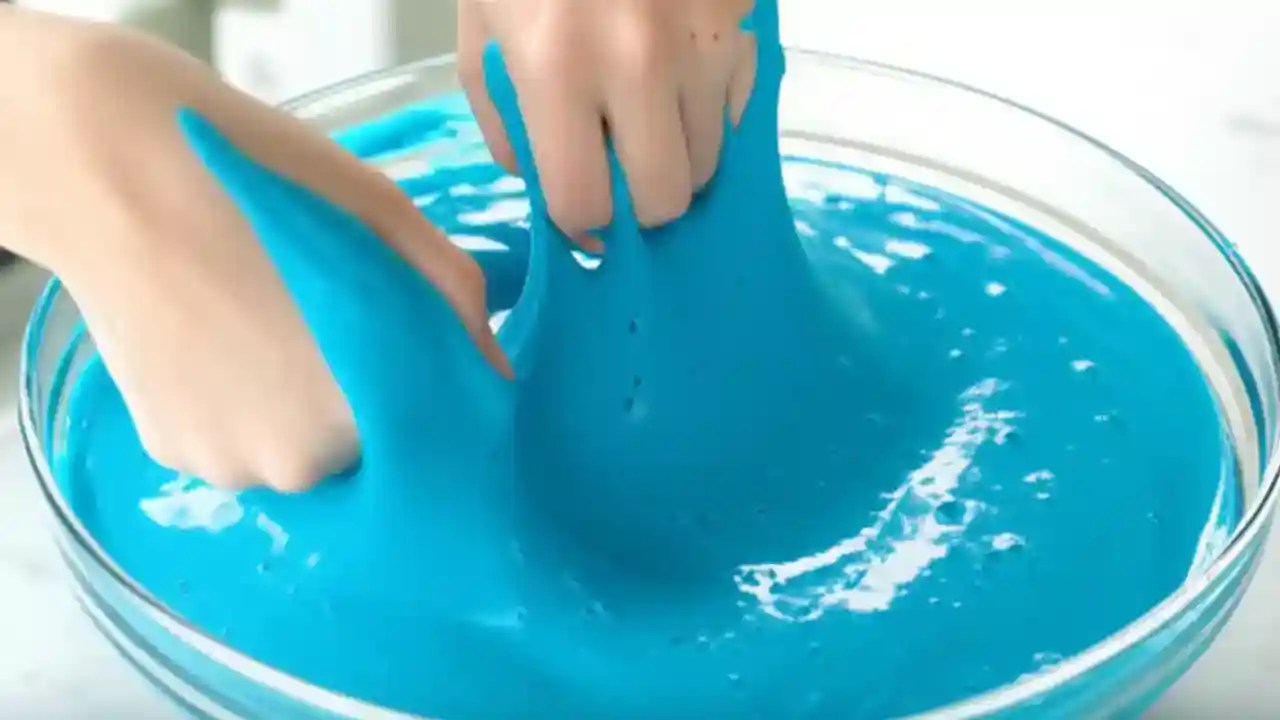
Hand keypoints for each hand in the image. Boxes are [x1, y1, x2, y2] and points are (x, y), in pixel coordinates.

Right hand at [0, 9, 509, 491]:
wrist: (124, 173)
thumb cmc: (276, 188)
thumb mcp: (396, 227)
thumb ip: (457, 308)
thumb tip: (496, 376)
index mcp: (374, 413)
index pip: (431, 440)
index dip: (424, 395)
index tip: (401, 348)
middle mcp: (304, 465)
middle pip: (364, 448)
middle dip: (362, 397)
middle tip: (328, 320)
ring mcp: (230, 465)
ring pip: (296, 449)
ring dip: (298, 405)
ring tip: (269, 321)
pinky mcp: (173, 451)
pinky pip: (235, 441)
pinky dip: (239, 403)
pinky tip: (222, 336)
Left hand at [457, 0, 758, 248]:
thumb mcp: (482, 29)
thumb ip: (504, 120)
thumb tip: (547, 188)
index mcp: (554, 67)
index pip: (586, 202)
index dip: (583, 222)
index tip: (584, 213)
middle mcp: (638, 62)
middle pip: (667, 198)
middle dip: (643, 200)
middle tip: (624, 171)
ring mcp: (701, 39)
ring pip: (712, 158)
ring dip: (679, 153)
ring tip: (648, 110)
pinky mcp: (742, 20)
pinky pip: (738, 104)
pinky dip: (711, 108)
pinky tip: (680, 73)